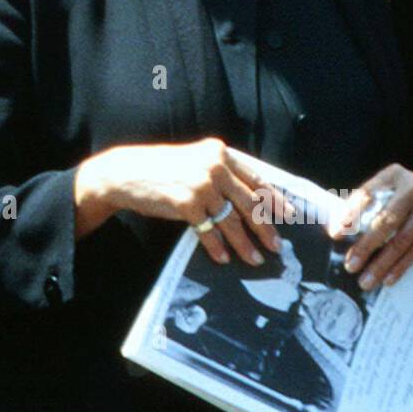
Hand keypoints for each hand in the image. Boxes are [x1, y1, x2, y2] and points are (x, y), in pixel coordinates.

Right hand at [72, 138, 286, 264]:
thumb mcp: (193, 160)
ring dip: (245, 243)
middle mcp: (214, 166)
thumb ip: (218, 171)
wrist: (125, 172)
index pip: (255, 178)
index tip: (287, 215)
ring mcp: (201, 184)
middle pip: (249, 202)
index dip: (273, 199)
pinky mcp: (187, 203)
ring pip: (232, 220)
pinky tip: (224, 258)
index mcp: (219, 152)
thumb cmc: (160, 168)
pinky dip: (217, 247)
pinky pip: (209, 231)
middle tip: (277, 245)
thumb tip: (246, 198)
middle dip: (265, 227)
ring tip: (255, 259)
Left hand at [335, 164, 412, 290]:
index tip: (334, 234)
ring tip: (366, 280)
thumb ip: (363, 208)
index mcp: (393, 175)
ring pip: (401, 239)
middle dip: (365, 246)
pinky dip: (400, 266)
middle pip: (385, 220)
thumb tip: (335, 231)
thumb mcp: (385, 195)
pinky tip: (388, 278)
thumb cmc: (402, 200)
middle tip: (350, 265)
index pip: (367, 194)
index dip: (349, 215)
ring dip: (381, 264)